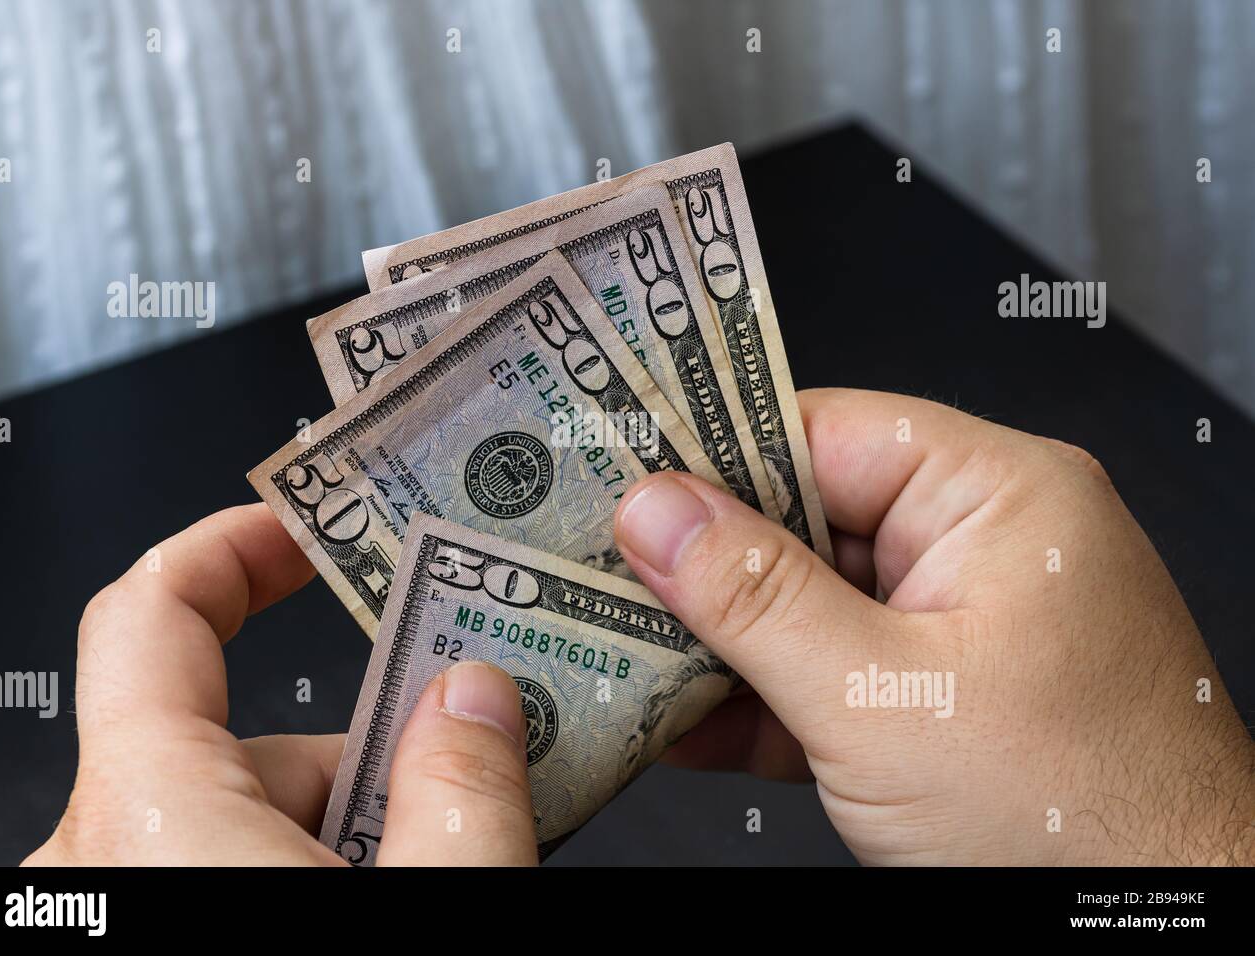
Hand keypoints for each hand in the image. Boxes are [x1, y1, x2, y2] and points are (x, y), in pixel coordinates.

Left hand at [24, 504, 535, 866]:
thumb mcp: (446, 900)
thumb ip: (467, 786)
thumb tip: (474, 697)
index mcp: (150, 822)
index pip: (151, 613)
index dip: (236, 547)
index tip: (313, 528)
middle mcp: (101, 862)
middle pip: (233, 739)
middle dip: (361, 749)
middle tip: (466, 766)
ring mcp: (115, 904)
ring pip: (234, 819)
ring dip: (344, 827)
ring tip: (449, 858)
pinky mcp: (141, 932)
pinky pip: (217, 869)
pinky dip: (304, 870)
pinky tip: (396, 884)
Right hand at [614, 388, 1254, 864]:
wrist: (1170, 929)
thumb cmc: (1080, 816)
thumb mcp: (881, 698)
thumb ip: (756, 599)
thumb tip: (656, 512)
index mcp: (998, 495)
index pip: (825, 431)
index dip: (714, 453)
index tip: (621, 478)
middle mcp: (982, 543)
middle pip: (807, 520)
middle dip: (705, 566)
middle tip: (602, 577)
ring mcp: (960, 623)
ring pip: (810, 603)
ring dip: (724, 644)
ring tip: (624, 657)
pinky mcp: (941, 692)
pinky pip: (835, 669)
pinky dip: (765, 700)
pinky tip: (686, 725)